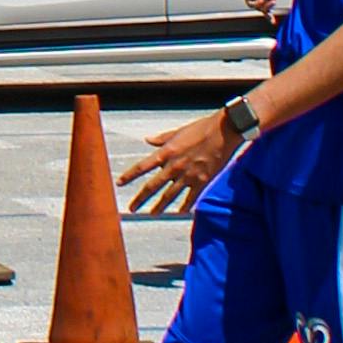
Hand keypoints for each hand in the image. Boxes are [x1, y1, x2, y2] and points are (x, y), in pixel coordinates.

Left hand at [121, 111, 236, 214]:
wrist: (222, 133)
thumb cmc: (200, 129)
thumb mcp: (177, 132)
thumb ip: (161, 139)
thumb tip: (148, 140)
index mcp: (166, 153)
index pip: (142, 167)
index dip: (129, 176)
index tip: (119, 183)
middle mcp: (174, 166)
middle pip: (152, 186)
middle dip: (141, 198)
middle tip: (132, 208)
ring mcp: (187, 176)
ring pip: (169, 195)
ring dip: (160, 206)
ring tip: (152, 213)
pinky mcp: (202, 181)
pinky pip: (190, 198)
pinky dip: (184, 206)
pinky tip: (179, 212)